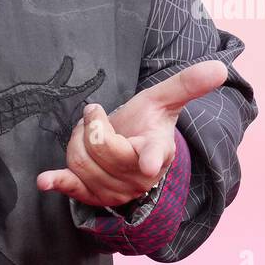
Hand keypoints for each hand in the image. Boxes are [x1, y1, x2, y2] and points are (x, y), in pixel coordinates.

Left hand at [36, 60, 226, 206]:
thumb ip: (187, 84)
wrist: (128, 147)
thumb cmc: (145, 122)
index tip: (149, 164)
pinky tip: (45, 180)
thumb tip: (220, 68)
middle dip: (90, 125)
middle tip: (95, 115)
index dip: (150, 159)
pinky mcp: (94, 196)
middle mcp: (139, 177)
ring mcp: (116, 190)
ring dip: (77, 141)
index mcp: (157, 150)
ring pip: (80, 162)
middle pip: (100, 149)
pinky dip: (58, 183)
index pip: (154, 154)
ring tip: (90, 134)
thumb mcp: (163, 100)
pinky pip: (73, 189)